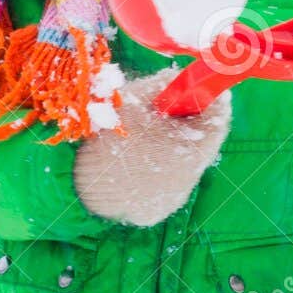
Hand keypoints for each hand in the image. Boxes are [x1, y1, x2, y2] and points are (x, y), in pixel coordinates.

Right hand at [72, 67, 230, 226]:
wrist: (72, 181)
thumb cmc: (106, 133)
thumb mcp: (136, 97)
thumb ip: (168, 84)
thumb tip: (185, 80)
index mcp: (192, 150)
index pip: (220, 120)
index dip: (212, 100)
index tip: (200, 89)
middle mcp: (189, 180)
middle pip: (201, 144)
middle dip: (189, 123)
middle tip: (169, 107)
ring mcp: (172, 199)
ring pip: (183, 165)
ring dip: (171, 147)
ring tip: (143, 135)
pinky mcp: (154, 212)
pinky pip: (165, 184)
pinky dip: (156, 169)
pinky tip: (132, 161)